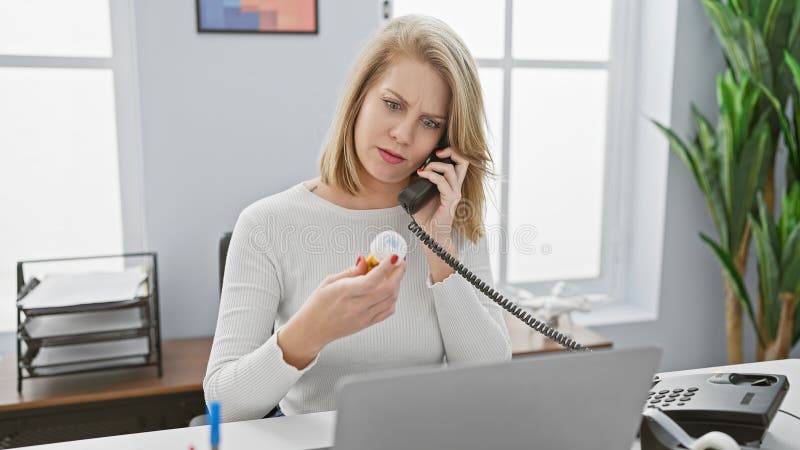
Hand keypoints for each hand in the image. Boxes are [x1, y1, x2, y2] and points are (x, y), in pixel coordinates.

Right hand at [277, 254, 405, 368]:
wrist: (313, 329)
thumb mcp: (329, 282)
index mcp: (344, 293)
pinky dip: (393, 298)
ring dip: (397, 283)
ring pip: (391, 299)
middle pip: (387, 289)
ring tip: (394, 272)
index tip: (394, 256)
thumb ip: (351, 271)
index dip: (386, 267)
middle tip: (400, 260)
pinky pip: (388, 311)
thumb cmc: (318, 305)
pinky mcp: (367, 324)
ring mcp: (364, 317)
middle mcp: (356, 306)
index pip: (372, 280)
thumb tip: (365, 259)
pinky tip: (388, 289)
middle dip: (398, 272)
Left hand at [413, 147, 468, 282]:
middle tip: (438, 152)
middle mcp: (456, 187)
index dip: (451, 153)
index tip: (436, 152)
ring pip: (451, 170)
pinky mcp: (450, 201)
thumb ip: (420, 182)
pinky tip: (423, 175)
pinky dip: (432, 175)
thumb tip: (412, 170)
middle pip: (464, 162)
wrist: (430, 234)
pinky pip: (442, 183)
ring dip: (435, 165)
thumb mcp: (421, 194)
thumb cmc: (427, 217)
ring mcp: (454, 194)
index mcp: (451, 184)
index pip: (459, 162)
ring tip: (424, 169)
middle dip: (451, 152)